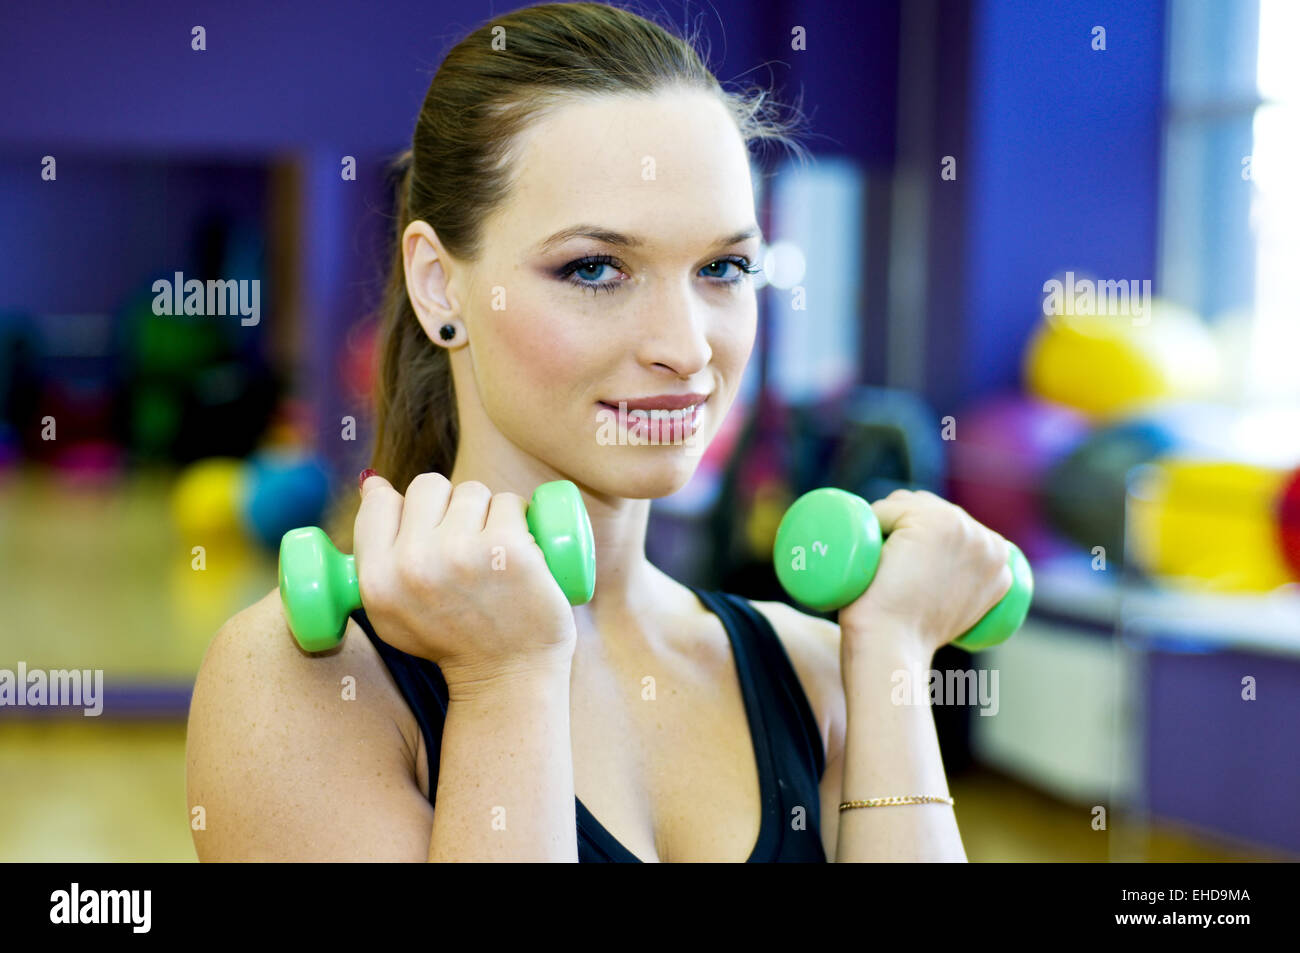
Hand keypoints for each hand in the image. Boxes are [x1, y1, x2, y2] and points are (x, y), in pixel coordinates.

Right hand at [353, 473, 577, 686]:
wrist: (508, 676)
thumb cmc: (452, 639)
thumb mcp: (391, 609)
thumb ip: (373, 549)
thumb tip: (372, 482)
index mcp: (377, 580)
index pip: (381, 502)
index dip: (409, 511)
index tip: (430, 536)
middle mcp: (413, 565)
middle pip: (428, 486)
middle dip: (449, 507)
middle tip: (466, 545)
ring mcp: (461, 554)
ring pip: (473, 491)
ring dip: (487, 513)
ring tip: (492, 554)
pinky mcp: (508, 548)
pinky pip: (511, 503)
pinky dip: (519, 520)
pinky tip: (520, 553)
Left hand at [837, 489, 1013, 659]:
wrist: (893, 649)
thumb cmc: (911, 637)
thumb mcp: (953, 610)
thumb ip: (959, 588)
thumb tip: (942, 577)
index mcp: (1001, 559)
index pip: (949, 524)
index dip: (917, 538)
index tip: (901, 568)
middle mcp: (988, 541)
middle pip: (929, 509)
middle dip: (900, 526)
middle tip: (884, 567)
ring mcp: (963, 528)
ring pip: (906, 505)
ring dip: (885, 524)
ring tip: (878, 561)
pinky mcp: (932, 522)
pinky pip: (887, 508)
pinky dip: (870, 521)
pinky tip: (869, 549)